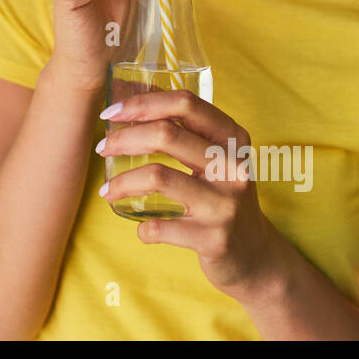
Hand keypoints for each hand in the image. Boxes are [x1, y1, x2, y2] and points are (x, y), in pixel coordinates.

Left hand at [95, 87, 277, 297]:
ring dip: (122, 182)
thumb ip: (187, 132)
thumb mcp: (218, 159)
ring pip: (158, 176)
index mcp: (233, 139)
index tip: (111, 112)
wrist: (255, 255)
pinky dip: (142, 228)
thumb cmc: (223, 197)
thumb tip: (131, 102)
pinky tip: (142, 229)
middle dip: (124, 138)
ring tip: (107, 190)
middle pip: (166, 134)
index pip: (186, 105)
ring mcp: (225, 204)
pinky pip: (160, 227)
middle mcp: (233, 167)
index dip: (143, 103)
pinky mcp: (214, 239)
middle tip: (103, 148)